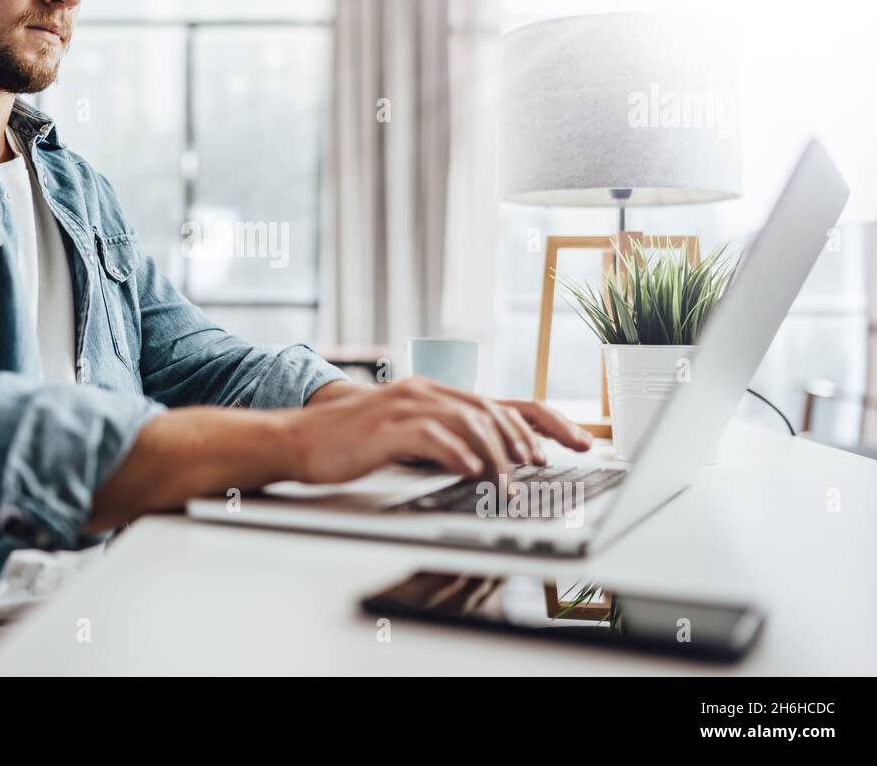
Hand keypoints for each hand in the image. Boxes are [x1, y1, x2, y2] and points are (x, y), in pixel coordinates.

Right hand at [278, 376, 590, 484]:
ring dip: (495, 454)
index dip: (545, 422)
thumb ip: (443, 438)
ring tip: (508, 483)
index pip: (502, 402)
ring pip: (468, 422)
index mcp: (434, 393)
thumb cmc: (350, 442)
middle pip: (491, 409)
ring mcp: (405, 406)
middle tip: (541, 468)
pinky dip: (457, 454)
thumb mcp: (405, 434)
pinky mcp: (386, 428)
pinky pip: (432, 437)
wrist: (299, 438)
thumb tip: (486, 462)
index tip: (577, 443)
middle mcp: (425, 392)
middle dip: (523, 440)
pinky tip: (471, 471)